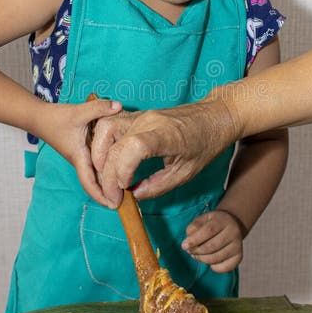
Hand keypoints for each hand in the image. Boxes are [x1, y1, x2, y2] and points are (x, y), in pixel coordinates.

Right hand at [31, 98, 121, 206]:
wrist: (38, 117)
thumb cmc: (56, 118)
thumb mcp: (79, 111)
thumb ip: (99, 108)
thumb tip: (119, 106)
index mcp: (79, 157)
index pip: (89, 182)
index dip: (100, 195)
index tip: (113, 205)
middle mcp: (80, 160)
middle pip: (95, 183)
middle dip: (108, 194)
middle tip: (127, 202)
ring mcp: (81, 157)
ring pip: (96, 174)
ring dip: (108, 183)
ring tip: (126, 191)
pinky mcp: (82, 151)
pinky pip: (95, 164)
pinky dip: (105, 170)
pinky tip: (118, 169)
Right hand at [94, 99, 238, 205]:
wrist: (213, 116)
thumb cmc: (205, 143)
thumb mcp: (186, 172)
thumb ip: (158, 186)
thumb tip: (134, 196)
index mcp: (165, 134)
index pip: (133, 146)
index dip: (121, 170)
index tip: (124, 190)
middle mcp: (148, 120)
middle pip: (113, 143)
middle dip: (106, 175)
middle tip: (113, 197)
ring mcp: (139, 115)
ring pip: (104, 130)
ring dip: (98, 157)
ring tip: (107, 180)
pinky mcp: (136, 115)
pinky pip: (110, 126)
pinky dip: (103, 145)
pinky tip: (109, 163)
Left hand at [182, 209, 244, 272]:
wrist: (231, 224)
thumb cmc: (213, 223)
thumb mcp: (203, 219)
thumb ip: (194, 227)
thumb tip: (188, 241)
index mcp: (223, 221)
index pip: (209, 231)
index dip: (195, 239)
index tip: (184, 246)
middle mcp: (233, 233)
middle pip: (212, 246)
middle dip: (197, 251)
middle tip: (189, 251)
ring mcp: (237, 246)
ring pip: (217, 258)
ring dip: (203, 259)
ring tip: (196, 255)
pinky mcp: (239, 257)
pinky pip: (224, 267)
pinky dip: (214, 267)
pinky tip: (209, 261)